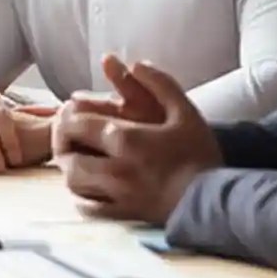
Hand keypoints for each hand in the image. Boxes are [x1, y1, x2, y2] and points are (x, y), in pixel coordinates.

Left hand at [53, 61, 222, 224]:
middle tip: (65, 137)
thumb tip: (136, 63)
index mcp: (124, 138)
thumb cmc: (200, 154)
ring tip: (74, 160)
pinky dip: (82, 198)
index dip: (64, 117)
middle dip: (61, 144)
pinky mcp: (123, 214)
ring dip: (69, 169)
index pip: (75, 124)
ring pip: (73, 183)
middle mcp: (113, 167)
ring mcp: (116, 193)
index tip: (68, 113)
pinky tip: (88, 189)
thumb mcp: (185, 111)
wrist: (215, 200)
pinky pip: (90, 209)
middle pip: (67, 155)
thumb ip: (159, 84)